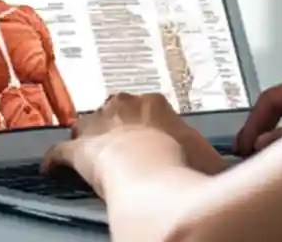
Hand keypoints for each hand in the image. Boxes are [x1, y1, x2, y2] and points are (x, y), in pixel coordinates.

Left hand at [41, 93, 227, 195]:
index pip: (147, 106)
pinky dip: (53, 162)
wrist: (151, 176)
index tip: (153, 137)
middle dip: (116, 124)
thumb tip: (231, 167)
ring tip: (89, 151)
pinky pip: (58, 153)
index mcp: (156, 105)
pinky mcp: (77, 150)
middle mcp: (125, 107)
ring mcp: (98, 127)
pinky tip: (50, 169)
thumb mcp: (210, 158)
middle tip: (123, 144)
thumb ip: (215, 158)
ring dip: (86, 137)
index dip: (148, 123)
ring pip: (85, 125)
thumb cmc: (181, 165)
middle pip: (114, 109)